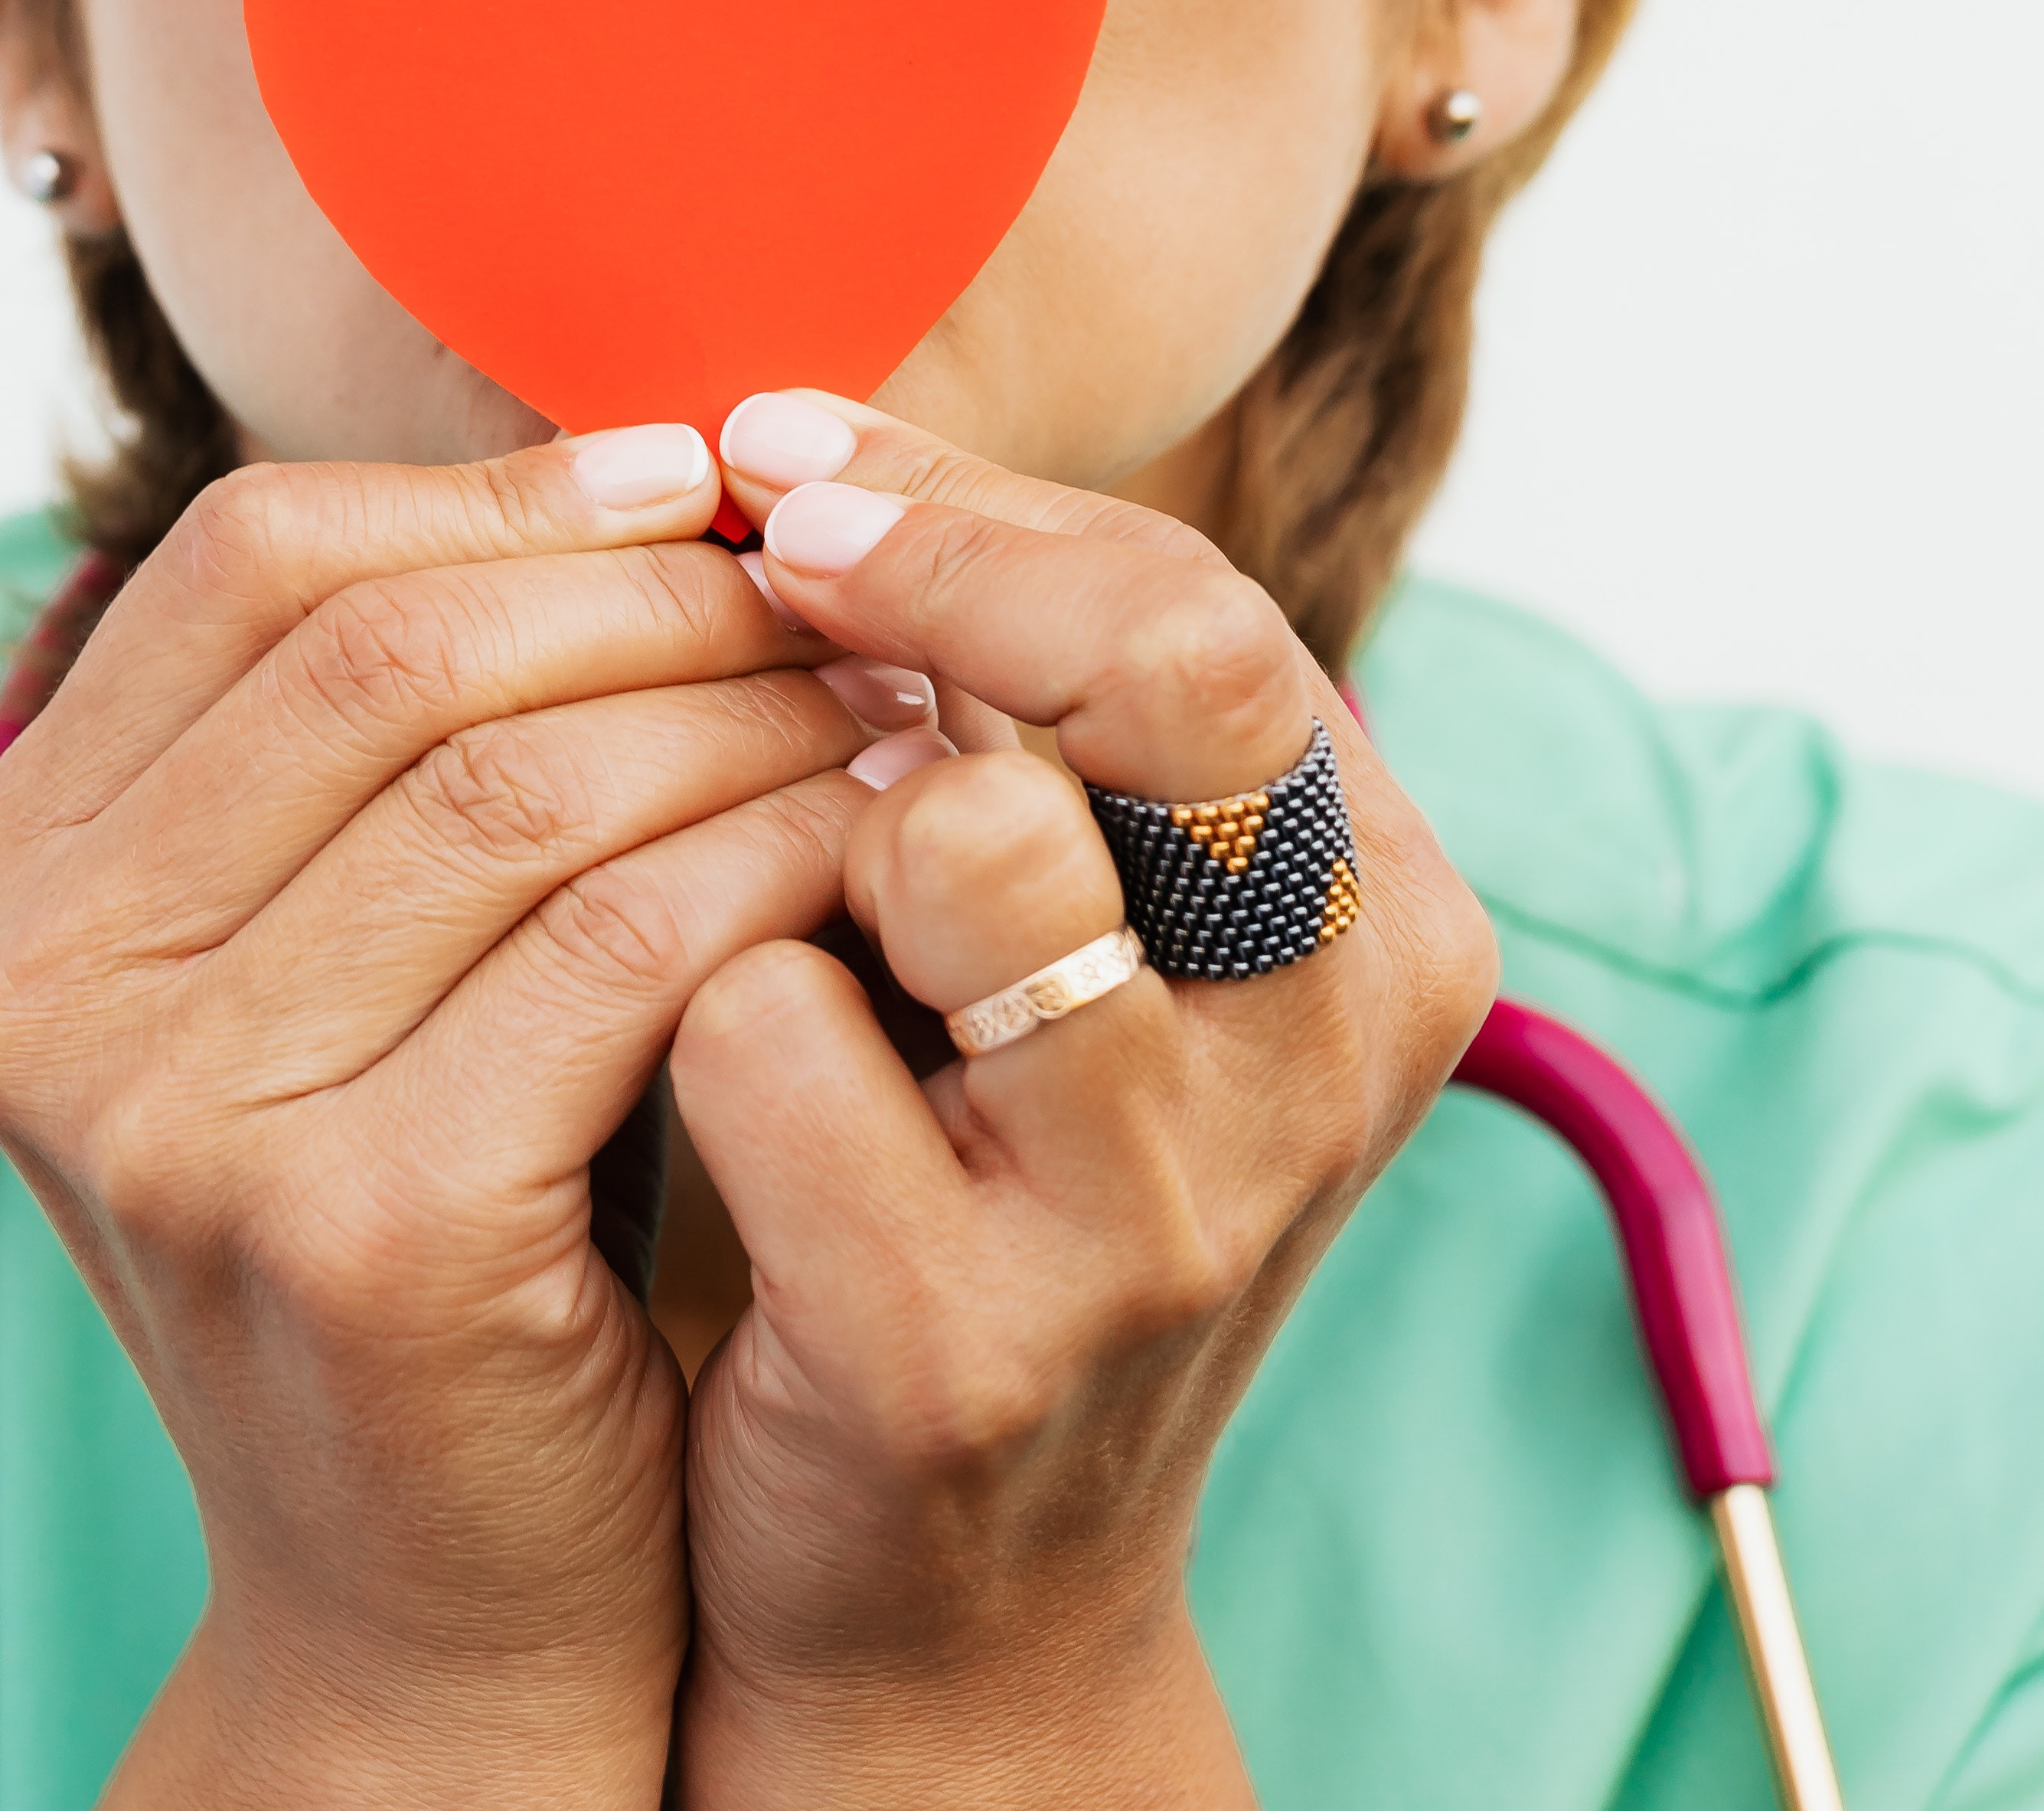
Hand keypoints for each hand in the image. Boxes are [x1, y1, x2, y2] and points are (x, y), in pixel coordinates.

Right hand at [0, 429, 894, 1808]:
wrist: (434, 1607)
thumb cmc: (443, 1235)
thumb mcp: (356, 972)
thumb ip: (397, 752)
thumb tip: (629, 472)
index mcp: (22, 881)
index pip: (251, 564)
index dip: (497, 494)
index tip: (698, 477)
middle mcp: (47, 984)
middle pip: (388, 652)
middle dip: (656, 589)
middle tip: (850, 582)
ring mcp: (177, 1112)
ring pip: (524, 781)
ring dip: (752, 711)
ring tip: (907, 695)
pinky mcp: (358, 1223)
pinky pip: (629, 940)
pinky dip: (786, 857)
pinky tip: (894, 842)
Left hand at [668, 396, 1501, 1806]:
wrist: (942, 1600)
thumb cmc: (968, 1190)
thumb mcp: (1053, 946)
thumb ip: (992, 720)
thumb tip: (787, 444)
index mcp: (1372, 918)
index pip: (1199, 603)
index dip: (971, 501)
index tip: (774, 457)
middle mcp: (1328, 1050)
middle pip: (1169, 670)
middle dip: (935, 576)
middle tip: (762, 554)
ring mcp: (1167, 1208)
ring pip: (968, 836)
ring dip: (802, 813)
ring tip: (742, 876)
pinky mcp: (968, 1338)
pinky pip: (763, 1030)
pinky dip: (687, 1013)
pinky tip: (671, 1070)